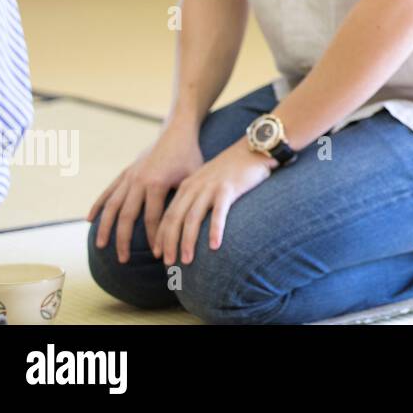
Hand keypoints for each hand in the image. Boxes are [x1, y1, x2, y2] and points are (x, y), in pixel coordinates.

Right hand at [88, 125, 204, 263]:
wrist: (177, 131)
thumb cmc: (190, 157)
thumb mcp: (194, 177)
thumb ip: (188, 200)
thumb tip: (190, 228)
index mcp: (157, 183)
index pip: (153, 218)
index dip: (155, 237)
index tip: (157, 255)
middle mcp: (139, 180)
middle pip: (127, 216)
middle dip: (124, 240)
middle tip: (123, 260)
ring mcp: (130, 176)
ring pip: (113, 206)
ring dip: (106, 227)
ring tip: (101, 246)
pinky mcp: (126, 172)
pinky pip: (109, 191)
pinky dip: (99, 205)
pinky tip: (89, 220)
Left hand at [153, 139, 272, 265]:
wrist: (253, 148)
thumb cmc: (233, 169)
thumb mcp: (209, 180)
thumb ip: (198, 197)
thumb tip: (191, 222)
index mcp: (187, 186)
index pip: (168, 215)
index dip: (162, 236)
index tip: (159, 255)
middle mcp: (194, 187)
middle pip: (175, 219)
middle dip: (169, 243)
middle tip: (168, 263)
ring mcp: (210, 187)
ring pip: (192, 218)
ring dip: (187, 241)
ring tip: (187, 260)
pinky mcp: (228, 189)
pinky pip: (219, 213)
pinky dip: (215, 230)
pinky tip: (214, 246)